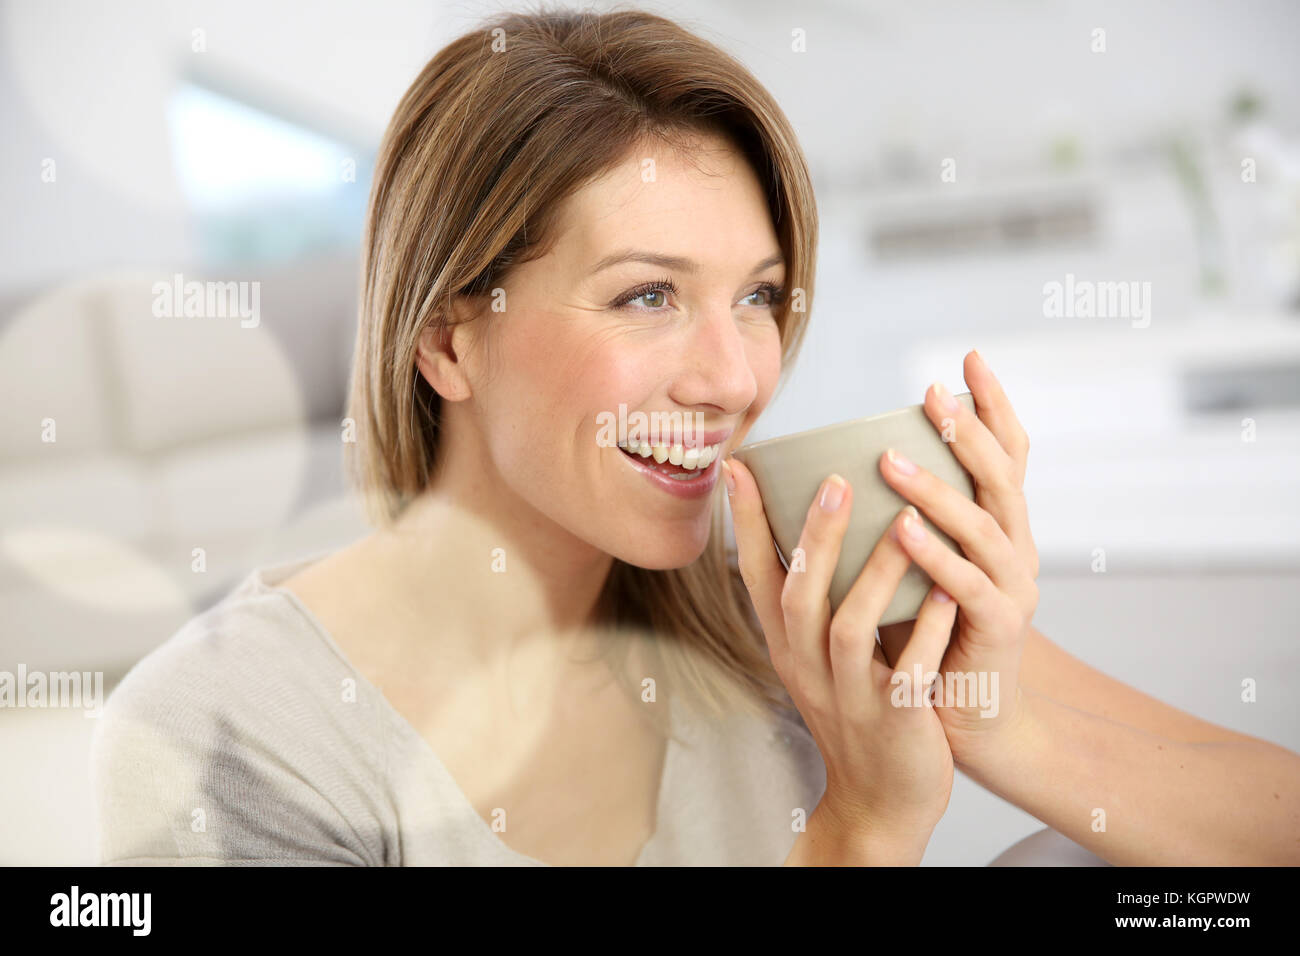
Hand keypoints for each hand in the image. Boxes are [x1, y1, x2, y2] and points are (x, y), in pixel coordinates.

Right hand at [724, 455, 959, 850]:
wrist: (881, 799)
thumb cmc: (857, 710)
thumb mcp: (817, 655)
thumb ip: (815, 597)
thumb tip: (814, 523)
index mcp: (787, 642)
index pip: (756, 574)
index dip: (745, 521)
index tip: (739, 465)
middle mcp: (806, 663)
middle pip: (798, 593)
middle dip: (816, 535)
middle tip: (837, 478)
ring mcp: (847, 693)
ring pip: (849, 628)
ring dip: (876, 574)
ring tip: (904, 522)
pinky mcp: (893, 720)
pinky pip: (907, 673)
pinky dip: (927, 635)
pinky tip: (951, 597)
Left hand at [876, 349, 1037, 764]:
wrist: (966, 721)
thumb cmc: (930, 638)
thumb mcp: (914, 569)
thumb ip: (898, 521)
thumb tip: (837, 467)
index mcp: (997, 530)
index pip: (1006, 455)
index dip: (992, 406)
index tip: (969, 356)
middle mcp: (1015, 551)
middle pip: (1004, 478)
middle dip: (969, 431)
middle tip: (931, 392)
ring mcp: (1013, 590)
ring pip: (985, 528)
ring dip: (938, 491)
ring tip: (891, 461)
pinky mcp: (1000, 631)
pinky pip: (968, 587)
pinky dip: (937, 557)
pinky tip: (903, 531)